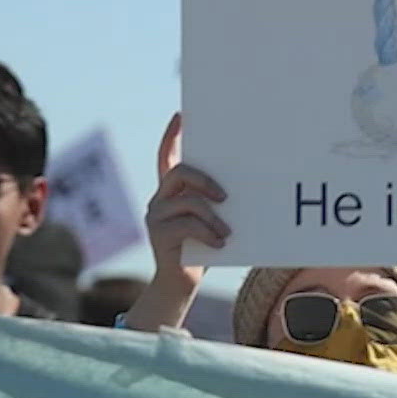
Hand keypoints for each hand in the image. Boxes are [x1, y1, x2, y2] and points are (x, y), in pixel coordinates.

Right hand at [146, 113, 228, 291]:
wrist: (180, 282)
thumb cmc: (202, 248)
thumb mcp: (210, 220)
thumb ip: (214, 202)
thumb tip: (240, 187)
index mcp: (171, 192)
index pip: (167, 156)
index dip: (172, 136)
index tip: (181, 115)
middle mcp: (159, 198)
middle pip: (179, 172)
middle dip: (205, 180)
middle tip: (225, 196)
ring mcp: (156, 215)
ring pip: (187, 200)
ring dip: (212, 216)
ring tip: (227, 231)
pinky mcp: (159, 233)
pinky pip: (188, 224)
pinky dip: (208, 233)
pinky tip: (220, 243)